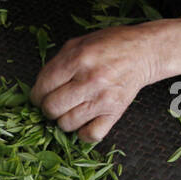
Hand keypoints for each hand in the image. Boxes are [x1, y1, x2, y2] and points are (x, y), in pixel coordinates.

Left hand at [31, 18, 180, 142]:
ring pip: (66, 124)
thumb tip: (38, 89)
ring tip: (70, 109)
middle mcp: (90, 80)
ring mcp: (103, 99)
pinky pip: (90, 135)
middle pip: (51, 108)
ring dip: (63, 120)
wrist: (144, 52)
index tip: (40, 96)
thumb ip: (56, 64)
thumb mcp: (79, 43)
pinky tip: (84, 121)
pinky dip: (83, 133)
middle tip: (55, 102)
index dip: (36, 95)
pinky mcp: (115, 113)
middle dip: (48, 107)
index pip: (43, 87)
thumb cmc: (110, 46)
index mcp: (78, 59)